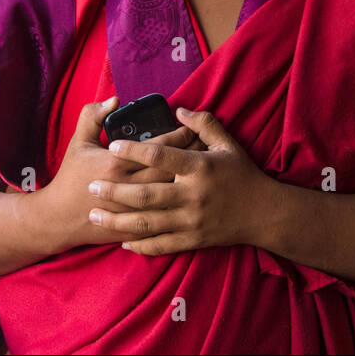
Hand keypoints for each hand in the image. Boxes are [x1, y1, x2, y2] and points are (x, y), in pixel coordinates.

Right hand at [28, 96, 205, 252]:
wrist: (58, 219)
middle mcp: (128, 187)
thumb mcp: (78, 143)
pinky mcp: (135, 226)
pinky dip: (179, 204)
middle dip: (190, 155)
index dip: (178, 136)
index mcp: (116, 164)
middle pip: (170, 169)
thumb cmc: (70, 177)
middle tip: (204, 145)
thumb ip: (93, 116)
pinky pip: (164, 216)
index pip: (157, 147)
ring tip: (202, 167)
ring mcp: (133, 210)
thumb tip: (115, 99)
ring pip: (171, 193)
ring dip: (189, 179)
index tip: (189, 129)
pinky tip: (187, 193)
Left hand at [86, 107, 274, 255]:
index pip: (160, 156)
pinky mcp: (193, 240)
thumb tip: (178, 110)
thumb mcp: (227, 144)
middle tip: (90, 186)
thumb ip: (203, 124)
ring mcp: (192, 221)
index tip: (111, 145)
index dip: (133, 150)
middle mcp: (193, 195)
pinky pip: (161, 245)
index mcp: (199, 167)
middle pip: (145, 194)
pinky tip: (122, 240)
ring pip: (147, 223)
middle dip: (114, 191)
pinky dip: (140, 245)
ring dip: (117, 220)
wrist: (264, 213)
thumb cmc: (242, 174)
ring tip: (94, 215)